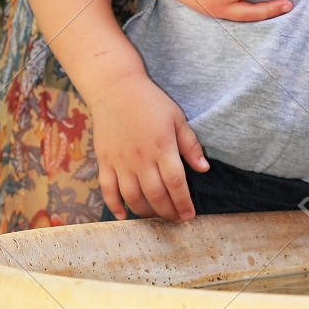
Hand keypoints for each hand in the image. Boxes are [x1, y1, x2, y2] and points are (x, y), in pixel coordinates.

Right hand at [90, 73, 208, 221]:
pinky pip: (108, 190)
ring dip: (146, 212)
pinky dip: (115, 205)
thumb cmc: (150, 102)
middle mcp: (142, 159)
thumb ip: (190, 146)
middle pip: (156, 195)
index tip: (189, 216)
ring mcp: (121, 162)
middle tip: (176, 219)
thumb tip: (204, 168)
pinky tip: (124, 215)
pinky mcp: (105, 161)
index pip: (176, 184)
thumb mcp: (177, 119)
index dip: (183, 204)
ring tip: (156, 216)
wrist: (115, 89)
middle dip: (168, 212)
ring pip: (133, 197)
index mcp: (163, 148)